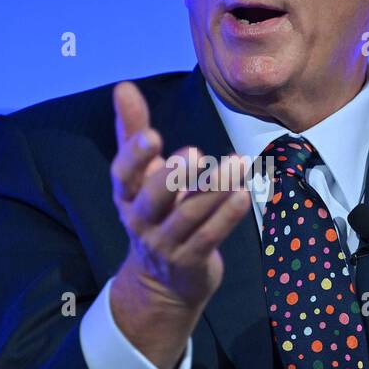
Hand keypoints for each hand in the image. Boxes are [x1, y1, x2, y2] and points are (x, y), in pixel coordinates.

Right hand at [110, 80, 251, 314]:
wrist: (162, 282)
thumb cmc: (153, 212)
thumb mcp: (140, 174)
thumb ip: (133, 130)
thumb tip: (123, 86)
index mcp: (126, 195)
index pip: (123, 175)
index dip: (135, 156)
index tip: (151, 135)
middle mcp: (141, 221)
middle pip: (153, 200)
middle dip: (173, 177)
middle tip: (192, 153)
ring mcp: (166, 243)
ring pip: (189, 216)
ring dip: (215, 188)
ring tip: (238, 162)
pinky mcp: (191, 261)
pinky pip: (210, 237)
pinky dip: (228, 216)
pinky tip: (244, 194)